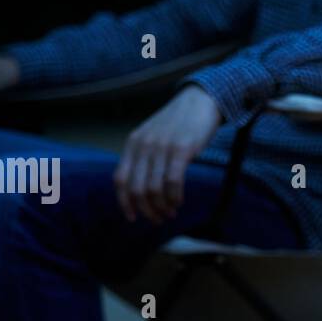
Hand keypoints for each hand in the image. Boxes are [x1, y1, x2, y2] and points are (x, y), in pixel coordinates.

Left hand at [114, 85, 221, 223]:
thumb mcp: (153, 137)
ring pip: (154, 189)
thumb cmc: (179, 124)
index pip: (120, 180)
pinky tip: (179, 201)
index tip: (134, 218)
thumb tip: (141, 190)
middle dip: (147, 210)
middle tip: (159, 220)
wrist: (200, 100)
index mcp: (133, 144)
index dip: (125, 203)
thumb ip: (144, 158)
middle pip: (137, 189)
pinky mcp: (181, 149)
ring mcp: (161, 147)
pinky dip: (174, 197)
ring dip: (162, 207)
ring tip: (171, 213)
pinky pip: (172, 182)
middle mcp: (143, 146)